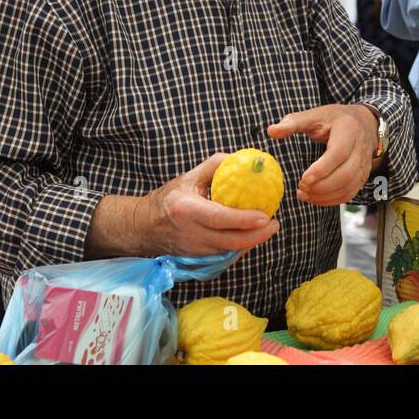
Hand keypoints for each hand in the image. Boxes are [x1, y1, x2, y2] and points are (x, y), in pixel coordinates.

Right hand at [132, 153, 279, 255]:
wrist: (143, 226)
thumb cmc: (170, 197)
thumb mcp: (190, 176)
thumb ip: (217, 166)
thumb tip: (245, 160)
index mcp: (186, 209)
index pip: (219, 218)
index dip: (243, 219)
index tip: (265, 215)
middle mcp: (190, 233)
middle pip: (229, 241)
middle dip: (256, 236)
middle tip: (274, 224)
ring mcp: (193, 249)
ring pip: (229, 250)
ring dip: (251, 241)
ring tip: (267, 228)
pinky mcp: (197, 258)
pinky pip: (224, 255)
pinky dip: (240, 246)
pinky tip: (251, 236)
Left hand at [268, 104, 378, 206]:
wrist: (364, 123)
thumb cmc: (334, 119)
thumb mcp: (315, 115)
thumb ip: (293, 122)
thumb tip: (271, 131)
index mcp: (348, 129)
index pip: (338, 153)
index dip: (321, 169)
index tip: (303, 179)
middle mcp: (360, 148)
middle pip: (346, 174)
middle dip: (322, 186)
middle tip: (301, 188)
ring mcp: (364, 164)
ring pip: (349, 187)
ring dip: (325, 196)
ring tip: (304, 194)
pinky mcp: (363, 176)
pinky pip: (350, 193)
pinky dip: (332, 200)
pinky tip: (315, 198)